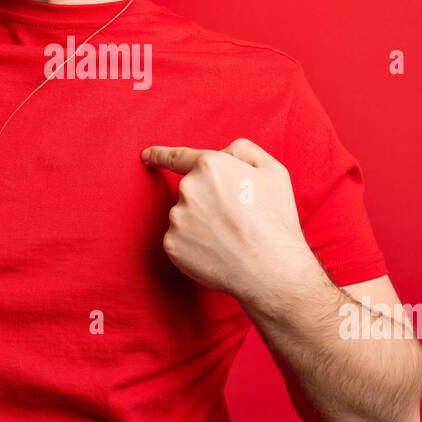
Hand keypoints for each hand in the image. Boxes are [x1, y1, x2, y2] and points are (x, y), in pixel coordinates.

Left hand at [141, 138, 315, 302]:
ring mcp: (177, 218)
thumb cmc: (275, 220)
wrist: (271, 270)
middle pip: (190, 191)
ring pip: (185, 216)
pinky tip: (217, 252)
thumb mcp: (273, 171)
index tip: (146, 155)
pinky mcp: (172, 245)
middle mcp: (188, 189)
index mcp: (210, 166)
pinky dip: (195, 246)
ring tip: (229, 238)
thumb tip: (222, 153)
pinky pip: (180, 240)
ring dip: (201, 224)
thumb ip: (243, 151)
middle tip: (235, 219)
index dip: (160, 155)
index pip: (178, 157)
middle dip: (207, 201)